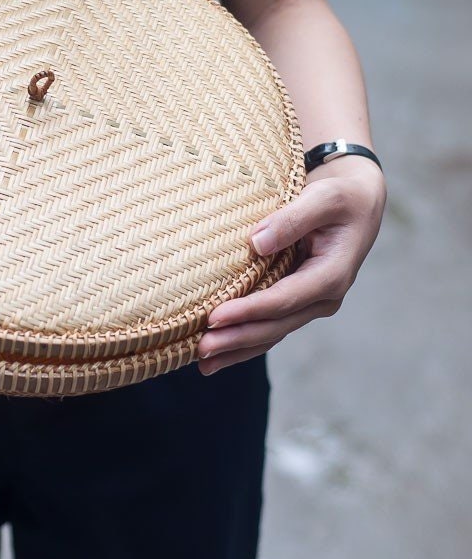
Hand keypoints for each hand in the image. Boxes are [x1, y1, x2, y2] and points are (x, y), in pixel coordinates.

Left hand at [197, 154, 386, 375]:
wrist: (359, 201)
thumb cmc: (341, 195)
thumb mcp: (324, 197)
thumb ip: (293, 218)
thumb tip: (257, 243)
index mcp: (332, 274)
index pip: (284, 299)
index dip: (249, 311)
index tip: (214, 317)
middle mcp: (323, 296)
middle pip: (275, 325)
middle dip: (237, 339)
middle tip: (200, 349)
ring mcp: (311, 302)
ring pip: (271, 333)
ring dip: (237, 349)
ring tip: (203, 363)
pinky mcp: (297, 301)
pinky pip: (270, 326)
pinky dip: (244, 341)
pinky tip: (219, 355)